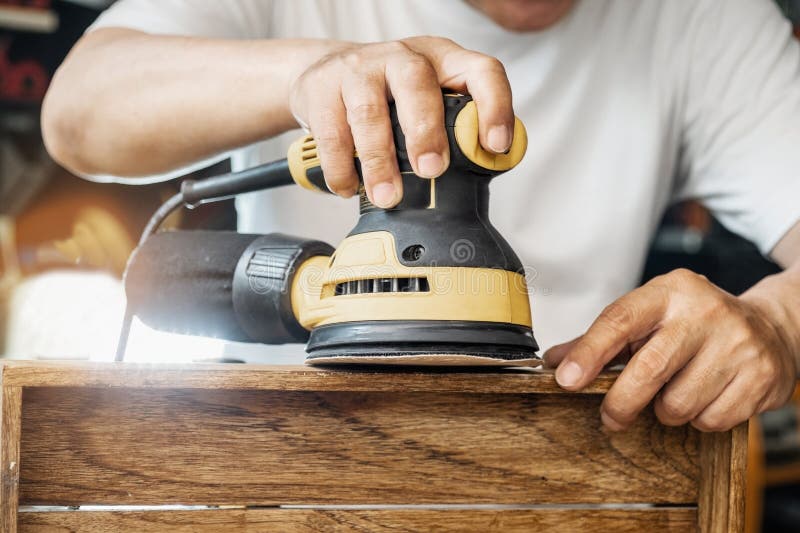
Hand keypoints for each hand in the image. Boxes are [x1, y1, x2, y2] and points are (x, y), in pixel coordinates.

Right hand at [288, 37, 513, 207]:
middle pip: (417, 83)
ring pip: (369, 111)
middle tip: (431, 170)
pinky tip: (349, 187)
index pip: (481, 71)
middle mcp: (401, 56)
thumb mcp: (428, 102)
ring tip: (387, 197)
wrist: (325, 74)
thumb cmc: (389, 97)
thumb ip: (454, 128)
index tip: (495, 146)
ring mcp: (359, 68)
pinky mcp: (321, 87)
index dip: (494, 106)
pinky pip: (331, 132)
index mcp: (442, 60)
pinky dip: (340, 167)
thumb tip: (484, 169)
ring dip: (379, 160)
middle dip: (425, 130)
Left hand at [544, 268, 798, 431]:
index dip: (589, 352)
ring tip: (674, 393)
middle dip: (621, 402)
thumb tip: (554, 361)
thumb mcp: (650, 317)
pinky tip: (705, 397)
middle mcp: (705, 312)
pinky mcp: (761, 376)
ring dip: (666, 411)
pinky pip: (710, 420)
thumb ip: (602, 339)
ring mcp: (738, 344)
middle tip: (611, 416)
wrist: (771, 327)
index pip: (619, 319)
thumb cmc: (696, 323)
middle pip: (648, 369)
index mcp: (670, 291)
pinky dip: (699, 419)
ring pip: (678, 404)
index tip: (566, 379)